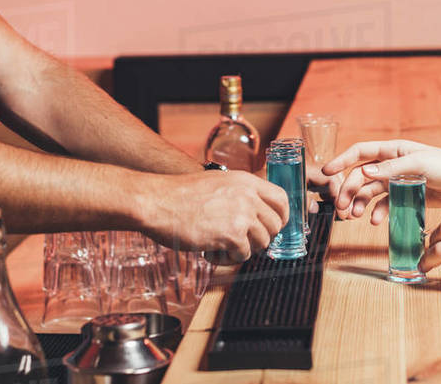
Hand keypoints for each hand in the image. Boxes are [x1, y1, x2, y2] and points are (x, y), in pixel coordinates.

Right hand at [138, 170, 288, 263]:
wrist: (157, 202)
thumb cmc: (179, 195)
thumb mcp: (217, 182)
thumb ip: (238, 194)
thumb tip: (254, 213)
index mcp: (245, 181)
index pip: (282, 199)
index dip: (282, 216)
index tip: (275, 226)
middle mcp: (248, 196)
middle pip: (276, 225)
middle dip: (262, 238)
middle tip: (242, 242)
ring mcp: (241, 215)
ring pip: (262, 243)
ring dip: (244, 249)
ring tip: (221, 245)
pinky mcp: (231, 235)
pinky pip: (243, 255)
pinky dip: (228, 258)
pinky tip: (210, 251)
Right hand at [321, 140, 440, 222]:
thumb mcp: (418, 164)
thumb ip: (391, 168)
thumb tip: (365, 172)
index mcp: (392, 150)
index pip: (360, 152)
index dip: (342, 161)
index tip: (326, 173)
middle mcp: (391, 164)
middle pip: (361, 176)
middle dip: (348, 190)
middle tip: (341, 207)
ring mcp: (397, 181)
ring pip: (370, 192)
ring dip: (360, 203)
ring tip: (354, 217)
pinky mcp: (406, 195)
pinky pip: (385, 204)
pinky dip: (378, 212)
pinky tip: (376, 222)